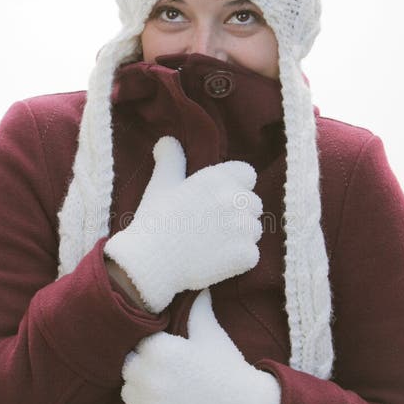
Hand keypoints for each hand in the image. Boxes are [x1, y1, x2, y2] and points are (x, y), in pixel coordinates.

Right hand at [104, 136, 262, 312]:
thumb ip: (171, 160)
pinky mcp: (245, 254)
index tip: (218, 200)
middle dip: (237, 214)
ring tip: (212, 244)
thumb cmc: (154, 221)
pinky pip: (252, 255)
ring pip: (254, 230)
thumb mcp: (162, 184)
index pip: (247, 175)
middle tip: (211, 226)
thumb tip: (167, 141)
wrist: (150, 262)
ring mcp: (243, 228)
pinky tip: (216, 260)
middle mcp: (235, 199)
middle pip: (253, 205)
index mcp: (218, 178)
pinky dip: (238, 260)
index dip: (236, 187)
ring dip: (239, 237)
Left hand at [121, 289, 280, 403]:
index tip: (175, 358)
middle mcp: (148, 377)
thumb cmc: (227, 368)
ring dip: (143, 396)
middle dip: (145, 372)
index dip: (154, 351)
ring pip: (128, 395)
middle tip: (174, 378)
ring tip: (173, 396)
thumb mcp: (211, 334)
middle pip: (129, 369)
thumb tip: (197, 283)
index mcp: (159, 349)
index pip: (138, 345)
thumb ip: (196, 307)